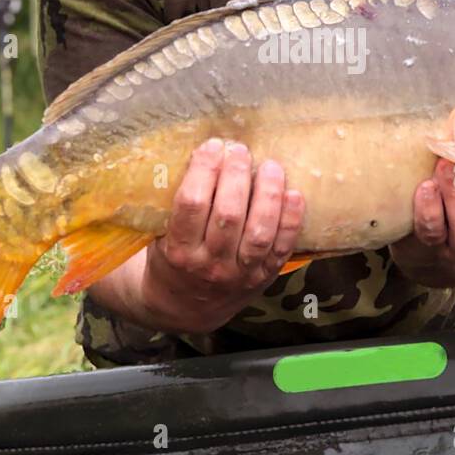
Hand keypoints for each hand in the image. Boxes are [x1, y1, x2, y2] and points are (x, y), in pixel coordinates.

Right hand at [88, 138, 305, 336]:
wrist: (185, 307)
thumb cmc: (172, 259)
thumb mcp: (160, 236)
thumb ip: (178, 204)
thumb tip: (205, 153)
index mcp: (179, 251)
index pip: (191, 204)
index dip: (204, 170)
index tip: (212, 146)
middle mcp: (210, 265)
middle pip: (228, 215)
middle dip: (236, 176)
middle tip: (240, 150)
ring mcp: (240, 274)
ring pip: (259, 233)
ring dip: (267, 195)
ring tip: (270, 167)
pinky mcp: (264, 277)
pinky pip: (282, 248)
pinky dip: (291, 221)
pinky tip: (294, 194)